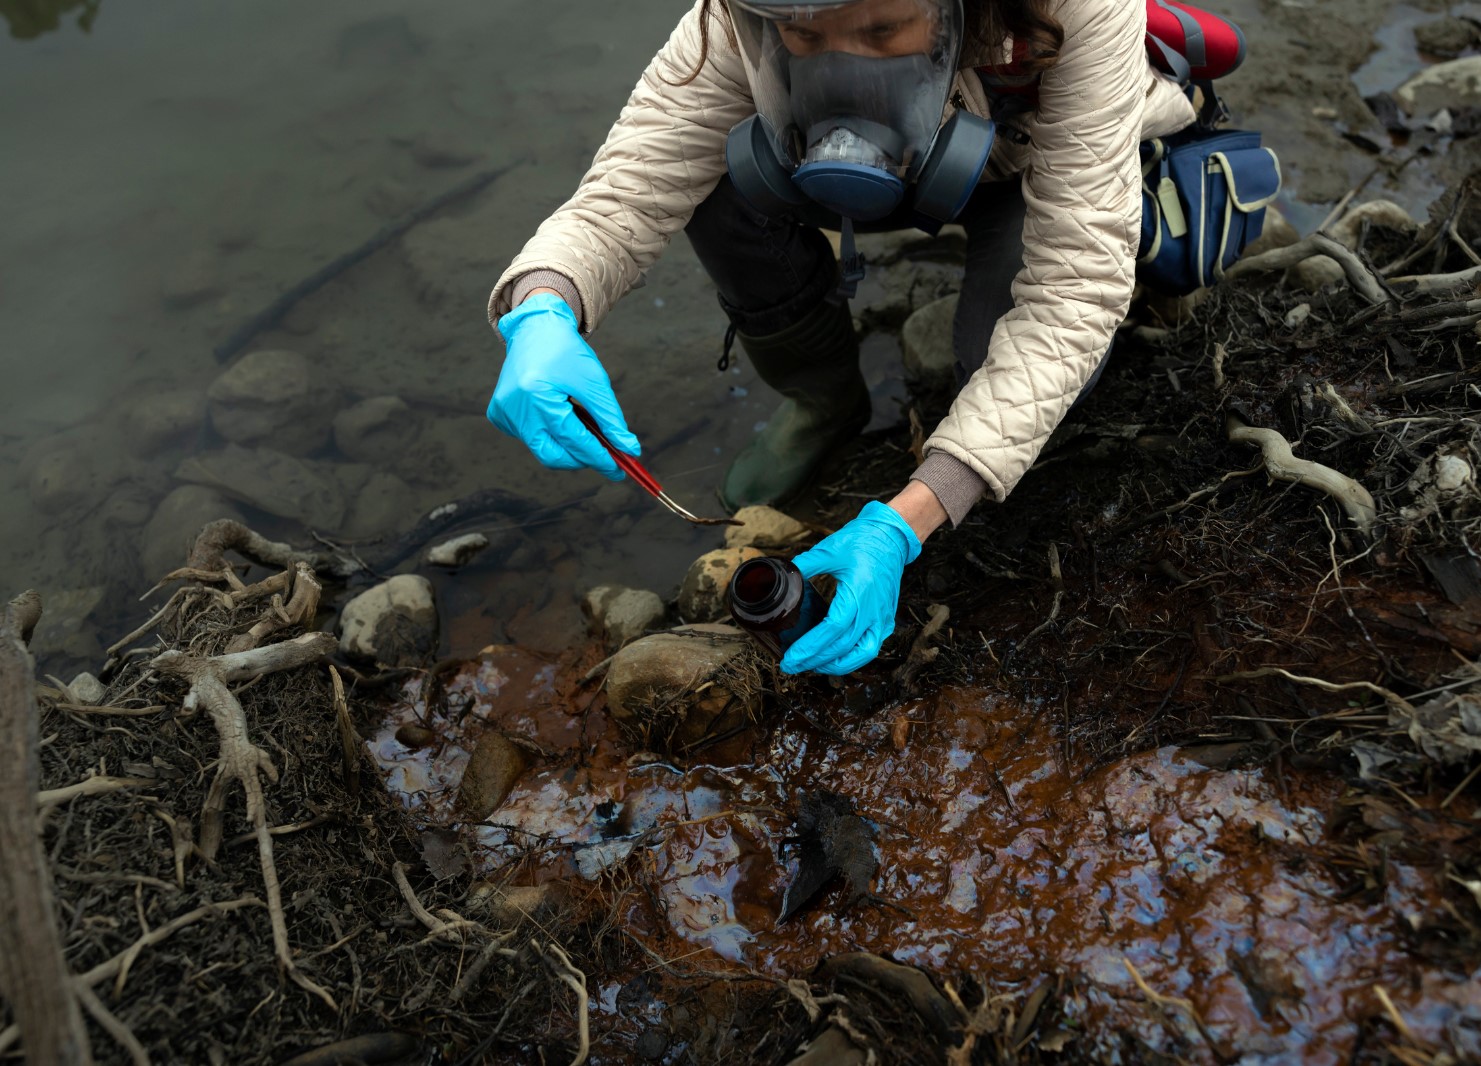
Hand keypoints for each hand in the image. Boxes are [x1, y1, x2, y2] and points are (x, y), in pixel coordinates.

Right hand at [488, 292, 639, 478]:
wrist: (535, 329)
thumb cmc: (567, 352)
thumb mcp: (595, 382)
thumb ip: (611, 419)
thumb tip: (629, 450)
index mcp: (538, 397)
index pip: (573, 441)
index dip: (599, 457)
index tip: (619, 470)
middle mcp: (515, 409)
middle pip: (552, 456)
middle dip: (580, 460)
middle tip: (604, 458)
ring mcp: (503, 413)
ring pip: (541, 448)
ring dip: (565, 444)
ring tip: (580, 422)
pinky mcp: (499, 414)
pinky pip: (529, 437)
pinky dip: (548, 433)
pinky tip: (555, 412)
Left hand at [780, 500, 921, 675]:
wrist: (891, 537)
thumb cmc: (862, 541)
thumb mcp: (829, 550)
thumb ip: (803, 565)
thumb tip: (780, 577)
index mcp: (858, 593)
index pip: (832, 630)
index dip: (810, 647)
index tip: (790, 657)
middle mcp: (873, 611)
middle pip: (843, 647)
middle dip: (815, 661)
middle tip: (791, 666)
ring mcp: (883, 618)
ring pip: (862, 654)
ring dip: (836, 665)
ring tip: (812, 666)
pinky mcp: (886, 620)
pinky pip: (871, 648)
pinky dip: (852, 658)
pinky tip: (834, 658)